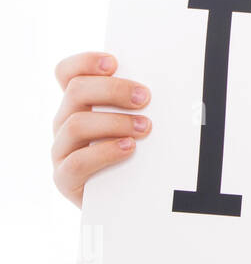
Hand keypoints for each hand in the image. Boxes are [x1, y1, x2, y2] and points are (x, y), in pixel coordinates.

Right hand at [51, 52, 151, 208]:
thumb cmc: (139, 154)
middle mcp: (65, 123)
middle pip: (75, 92)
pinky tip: (129, 149)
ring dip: (114, 122)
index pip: (67, 73)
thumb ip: (140, 102)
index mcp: (80, 104)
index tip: (114, 62)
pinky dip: (104, 152)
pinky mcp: (65, 178)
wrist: (131, 201)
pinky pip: (76, 162)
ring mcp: (62, 150)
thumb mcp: (138, 122)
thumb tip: (176, 79)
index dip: (84, 62)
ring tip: (145, 127)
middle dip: (113, 90)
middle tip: (145, 97)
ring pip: (75, 124)